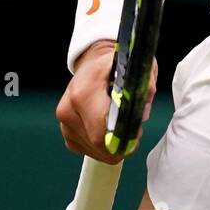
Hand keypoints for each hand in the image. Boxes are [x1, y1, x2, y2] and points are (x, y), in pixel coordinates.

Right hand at [55, 42, 158, 164]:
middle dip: (118, 144)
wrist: (93, 61)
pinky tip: (108, 130)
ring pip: (91, 148)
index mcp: (85, 92)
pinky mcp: (65, 129)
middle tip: (134, 134)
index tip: (136, 135)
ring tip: (121, 127)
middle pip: (96, 144)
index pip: (100, 132)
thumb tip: (143, 110)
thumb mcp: (136, 65)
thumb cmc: (115, 64)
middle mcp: (69, 108)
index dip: (121, 139)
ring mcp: (64, 120)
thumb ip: (145, 85)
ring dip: (110, 146)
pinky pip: (85, 147)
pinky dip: (100, 145)